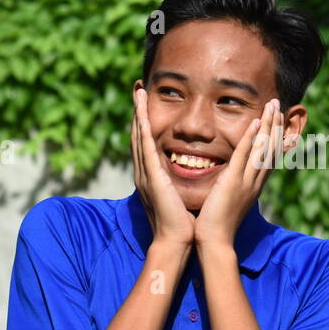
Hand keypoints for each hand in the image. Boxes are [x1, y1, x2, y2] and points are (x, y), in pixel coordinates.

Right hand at [131, 87, 193, 248]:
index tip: (147, 105)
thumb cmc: (181, 222)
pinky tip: (140, 112)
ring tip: (138, 92)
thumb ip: (179, 183)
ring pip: (139, 136)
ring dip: (137, 113)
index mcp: (152, 176)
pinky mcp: (151, 175)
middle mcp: (144, 172)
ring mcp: (145, 173)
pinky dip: (141, 127)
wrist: (175, 240)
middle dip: (137, 112)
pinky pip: (145, 146)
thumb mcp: (179, 196)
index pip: (147, 143)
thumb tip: (191, 173)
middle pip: (138, 135)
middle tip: (138, 89)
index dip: (145, 123)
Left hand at [194, 98, 281, 249]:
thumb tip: (228, 183)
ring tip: (274, 105)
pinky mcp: (233, 182)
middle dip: (275, 125)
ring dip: (268, 125)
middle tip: (279, 104)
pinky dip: (251, 138)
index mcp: (253, 187)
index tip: (276, 121)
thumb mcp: (228, 203)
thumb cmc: (216, 227)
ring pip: (262, 148)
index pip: (268, 157)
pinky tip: (256, 122)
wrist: (215, 243)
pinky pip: (244, 155)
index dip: (274, 138)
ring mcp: (246, 181)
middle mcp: (255, 182)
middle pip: (270, 148)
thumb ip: (231, 189)